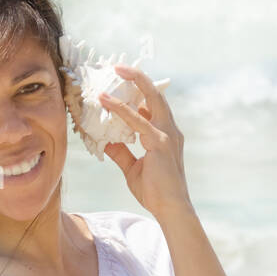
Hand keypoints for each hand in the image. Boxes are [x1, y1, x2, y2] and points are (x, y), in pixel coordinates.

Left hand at [99, 64, 191, 223]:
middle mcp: (170, 130)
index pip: (154, 106)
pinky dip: (121, 109)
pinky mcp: (159, 143)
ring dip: (133, 83)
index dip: (139, 92)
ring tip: (115, 72)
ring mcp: (167, 135)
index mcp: (166, 135)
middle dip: (139, 78)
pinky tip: (106, 101)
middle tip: (120, 67)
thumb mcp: (133, 169)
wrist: (170, 209)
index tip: (123, 82)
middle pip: (156, 95)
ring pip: (151, 100)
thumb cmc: (155, 192)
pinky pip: (137, 121)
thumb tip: (107, 142)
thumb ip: (122, 153)